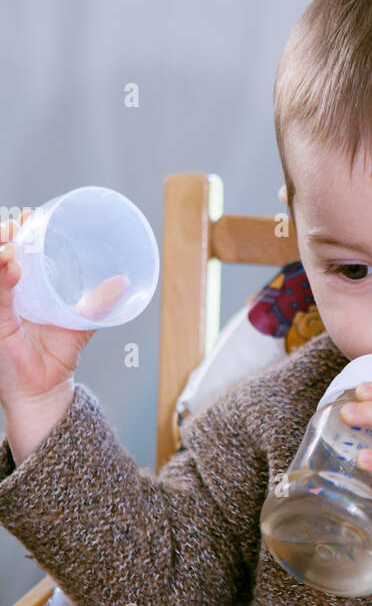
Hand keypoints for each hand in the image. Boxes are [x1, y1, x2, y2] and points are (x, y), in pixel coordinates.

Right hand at [0, 209, 129, 408]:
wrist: (47, 390)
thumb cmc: (57, 355)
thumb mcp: (80, 323)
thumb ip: (98, 303)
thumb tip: (124, 281)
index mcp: (23, 289)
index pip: (14, 252)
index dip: (18, 232)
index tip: (29, 215)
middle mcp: (7, 295)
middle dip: (5, 235)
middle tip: (19, 221)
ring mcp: (0, 307)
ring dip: (0, 250)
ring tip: (12, 237)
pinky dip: (2, 278)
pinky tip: (11, 263)